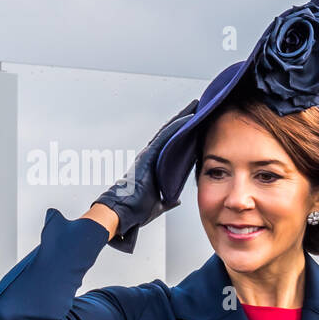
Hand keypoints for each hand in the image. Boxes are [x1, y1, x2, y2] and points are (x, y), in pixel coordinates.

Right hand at [91, 98, 198, 252]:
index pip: (172, 148)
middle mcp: (150, 157)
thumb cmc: (135, 210)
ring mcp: (149, 155)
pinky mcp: (149, 155)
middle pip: (170, 134)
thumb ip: (167, 201)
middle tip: (196, 108)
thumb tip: (175, 200)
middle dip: (183, 120)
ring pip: (168, 132)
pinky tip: (187, 117)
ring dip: (182, 118)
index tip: (194, 126)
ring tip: (194, 107)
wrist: (122, 212)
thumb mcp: (158, 206)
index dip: (183, 135)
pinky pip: (165, 137)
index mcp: (153, 168)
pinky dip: (177, 127)